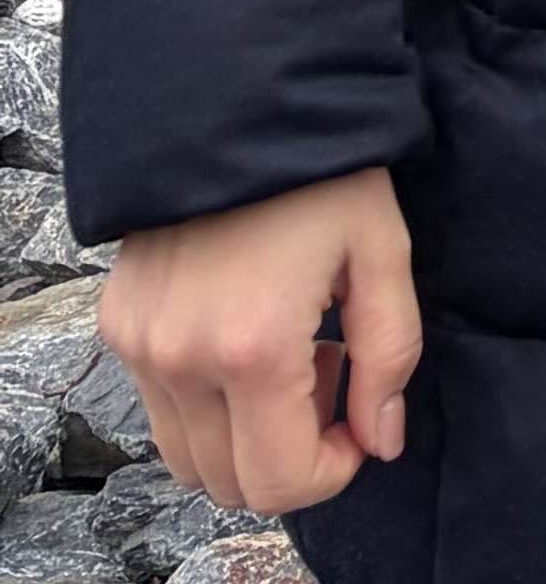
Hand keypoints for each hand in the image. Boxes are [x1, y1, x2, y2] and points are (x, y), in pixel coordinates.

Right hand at [103, 169, 418, 512]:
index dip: (330, 472)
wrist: (238, 100)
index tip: (361, 421)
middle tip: (330, 375)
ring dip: (244, 432)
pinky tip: (247, 331)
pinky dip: (206, 399)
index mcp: (250, 349)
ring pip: (187, 455)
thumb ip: (390, 357)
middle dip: (290, 453)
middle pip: (228, 482)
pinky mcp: (117, 325)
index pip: (276, 483)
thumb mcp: (383, 253)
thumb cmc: (325, 172)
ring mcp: (137, 346)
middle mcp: (179, 360)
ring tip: (291, 353)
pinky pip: (161, 406)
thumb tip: (380, 441)